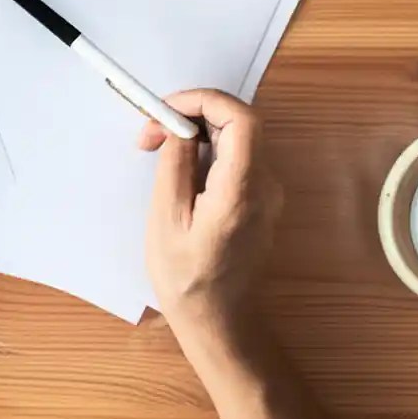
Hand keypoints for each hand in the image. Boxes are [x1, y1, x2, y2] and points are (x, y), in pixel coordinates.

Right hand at [139, 89, 282, 337]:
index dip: (202, 100)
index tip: (163, 110)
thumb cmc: (186, 278)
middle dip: (191, 113)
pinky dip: (206, 148)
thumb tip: (178, 128)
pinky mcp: (260, 198)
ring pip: (236, 136)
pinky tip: (177, 167)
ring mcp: (268, 191)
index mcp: (241, 190)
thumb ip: (175, 165)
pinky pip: (236, 156)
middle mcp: (265, 184)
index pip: (240, 118)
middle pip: (238, 122)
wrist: (219, 319)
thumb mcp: (166, 219)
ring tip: (156, 148)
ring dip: (196, 131)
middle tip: (149, 133)